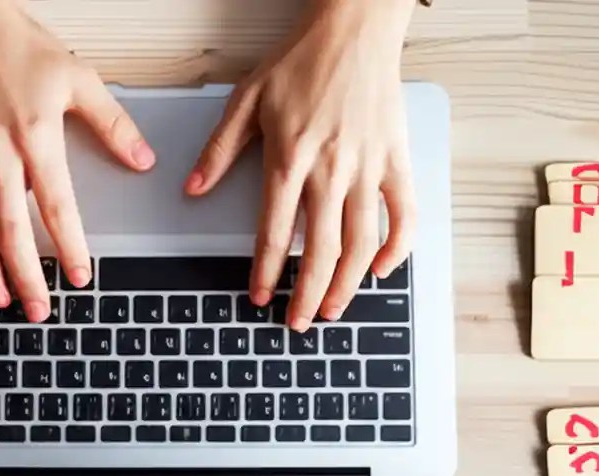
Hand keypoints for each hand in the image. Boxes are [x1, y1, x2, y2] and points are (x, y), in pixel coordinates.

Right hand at [0, 0, 155, 321]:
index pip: (56, 207)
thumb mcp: (80, 79)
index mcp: (34, 138)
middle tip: (39, 309)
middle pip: (10, 230)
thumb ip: (113, 125)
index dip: (70, 247)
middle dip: (25, 276)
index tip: (81, 277)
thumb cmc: (22, 46)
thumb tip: (142, 161)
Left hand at [185, 0, 416, 330]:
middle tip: (298, 322)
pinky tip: (381, 269)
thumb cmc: (301, 60)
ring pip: (362, 242)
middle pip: (321, 249)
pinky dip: (397, 247)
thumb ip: (220, 149)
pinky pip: (405, 214)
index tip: (258, 296)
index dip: (265, 271)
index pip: (275, 231)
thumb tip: (193, 189)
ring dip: (347, 283)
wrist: (355, 28)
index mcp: (290, 158)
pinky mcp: (397, 160)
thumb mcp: (246, 99)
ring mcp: (370, 167)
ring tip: (333, 309)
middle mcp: (332, 169)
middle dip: (307, 294)